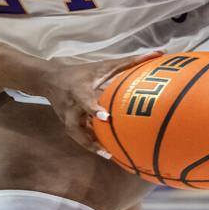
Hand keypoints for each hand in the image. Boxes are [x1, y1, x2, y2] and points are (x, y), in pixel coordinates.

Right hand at [37, 52, 164, 154]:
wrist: (50, 80)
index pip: (84, 100)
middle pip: (76, 125)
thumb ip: (128, 62)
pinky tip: (106, 153)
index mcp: (78, 90)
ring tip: (109, 155)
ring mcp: (67, 117)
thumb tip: (157, 54)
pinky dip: (91, 145)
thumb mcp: (102, 65)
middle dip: (90, 137)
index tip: (106, 117)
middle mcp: (71, 106)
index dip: (93, 108)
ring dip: (91, 145)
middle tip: (109, 149)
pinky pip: (78, 137)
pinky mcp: (66, 123)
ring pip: (76, 134)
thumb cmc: (81, 72)